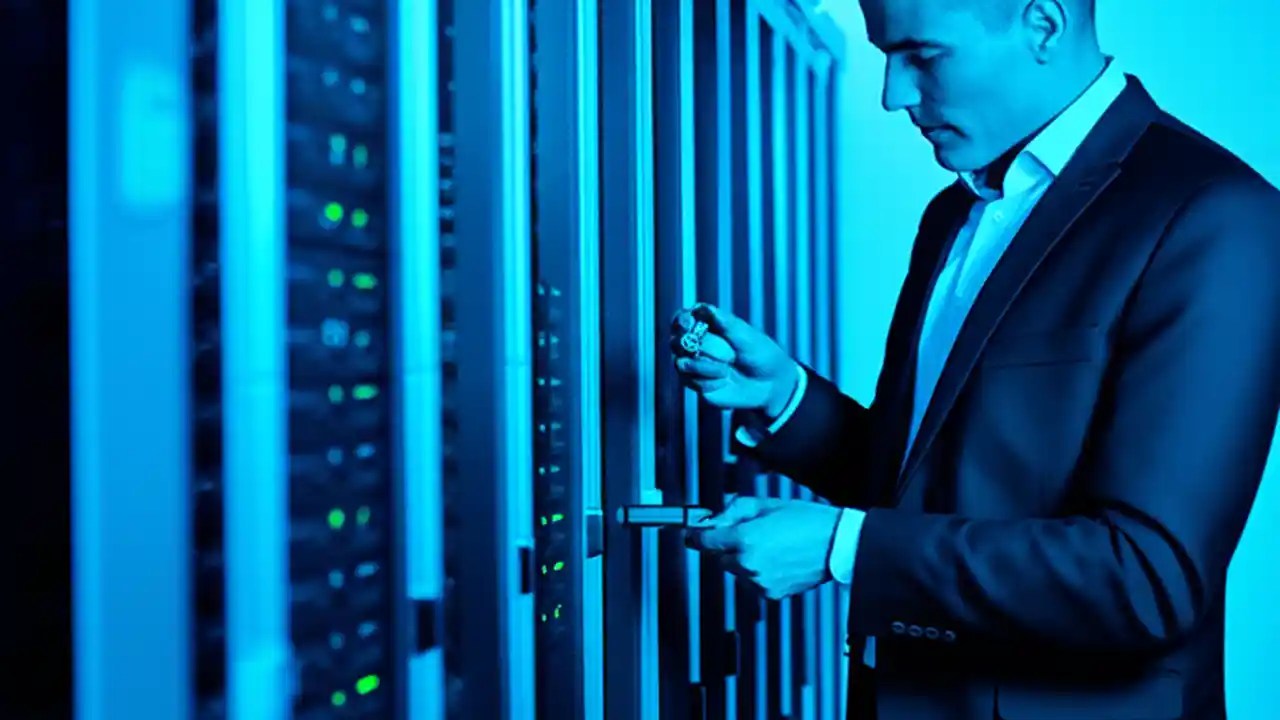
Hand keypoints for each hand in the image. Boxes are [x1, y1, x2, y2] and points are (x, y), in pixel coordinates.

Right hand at [669, 303, 798, 415]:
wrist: (769, 385)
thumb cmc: (761, 354)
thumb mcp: (747, 337)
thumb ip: (727, 323)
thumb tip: (707, 308)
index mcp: (707, 325)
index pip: (682, 318)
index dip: (680, 321)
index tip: (687, 325)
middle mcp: (696, 343)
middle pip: (677, 341)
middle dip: (700, 348)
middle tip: (724, 355)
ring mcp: (694, 363)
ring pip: (681, 363)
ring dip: (706, 367)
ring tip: (726, 370)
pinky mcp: (695, 383)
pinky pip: (690, 381)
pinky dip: (708, 382)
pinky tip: (723, 381)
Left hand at [685, 496, 840, 600]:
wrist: (838, 545)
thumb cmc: (808, 521)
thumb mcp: (768, 504)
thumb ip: (736, 509)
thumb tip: (716, 518)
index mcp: (745, 538)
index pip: (706, 541)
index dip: (698, 536)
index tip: (693, 534)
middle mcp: (748, 562)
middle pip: (720, 557)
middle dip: (728, 547)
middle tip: (750, 534)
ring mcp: (759, 580)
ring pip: (737, 571)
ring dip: (744, 561)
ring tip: (771, 547)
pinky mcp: (771, 593)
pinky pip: (754, 582)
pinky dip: (759, 573)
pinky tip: (779, 560)